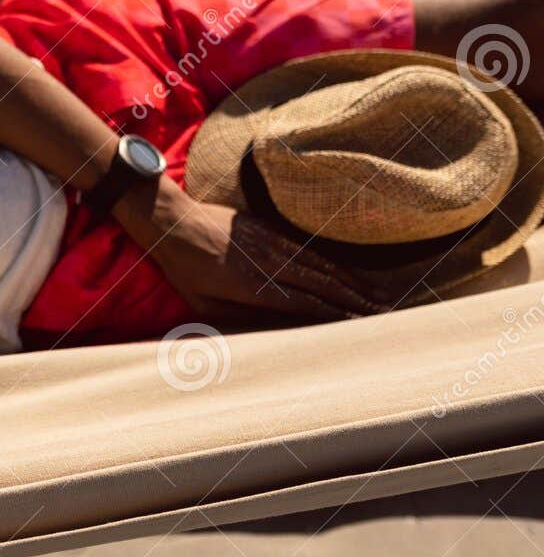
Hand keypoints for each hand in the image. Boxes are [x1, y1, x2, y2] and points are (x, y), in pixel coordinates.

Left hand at [112, 178, 395, 325]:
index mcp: (254, 288)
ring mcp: (274, 245)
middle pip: (323, 285)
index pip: (306, 305)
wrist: (173, 221)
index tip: (361, 327)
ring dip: (351, 282)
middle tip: (383, 314)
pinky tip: (347, 274)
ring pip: (321, 266)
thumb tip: (273, 335)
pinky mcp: (271, 231)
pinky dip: (332, 264)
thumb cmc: (184, 269)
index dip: (335, 316)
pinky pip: (309, 251)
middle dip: (355, 301)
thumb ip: (241, 320)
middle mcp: (271, 265)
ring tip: (376, 296)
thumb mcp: (205, 305)